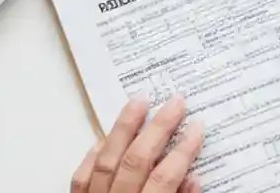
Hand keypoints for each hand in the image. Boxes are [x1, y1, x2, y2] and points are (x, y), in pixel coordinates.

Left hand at [72, 95, 204, 192]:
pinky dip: (94, 155)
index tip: (197, 126)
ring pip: (107, 160)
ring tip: (140, 100)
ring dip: (124, 127)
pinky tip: (104, 137)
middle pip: (137, 159)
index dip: (183, 151)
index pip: (165, 178)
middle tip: (176, 102)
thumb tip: (193, 179)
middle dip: (158, 128)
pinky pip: (82, 176)